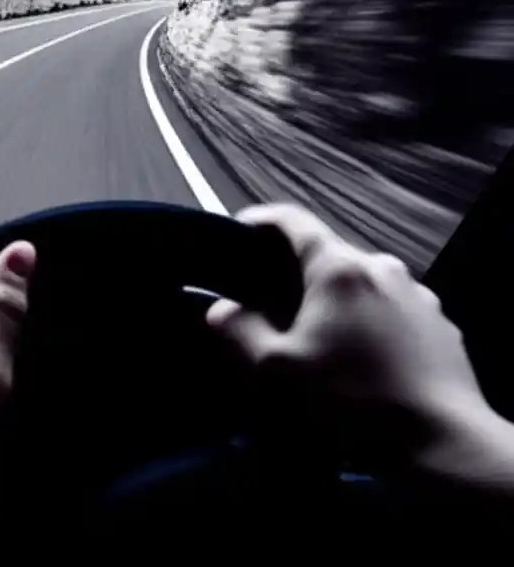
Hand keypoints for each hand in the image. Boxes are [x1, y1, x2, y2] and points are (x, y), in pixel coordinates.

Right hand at [207, 204, 488, 468]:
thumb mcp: (277, 371)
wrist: (441, 442)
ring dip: (339, 301)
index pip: (293, 221)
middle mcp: (382, 269)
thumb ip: (241, 331)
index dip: (261, 220)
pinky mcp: (442, 326)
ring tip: (323, 339)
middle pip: (330, 255)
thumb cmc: (351, 400)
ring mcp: (419, 296)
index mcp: (339, 269)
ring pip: (364, 285)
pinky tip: (365, 361)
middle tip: (275, 306)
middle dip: (300, 274)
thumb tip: (220, 309)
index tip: (240, 230)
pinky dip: (372, 323)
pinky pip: (395, 311)